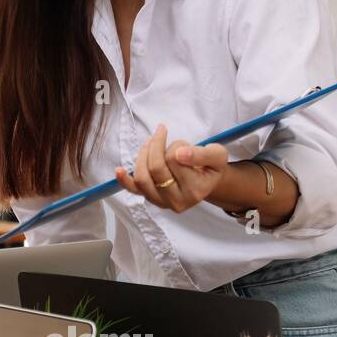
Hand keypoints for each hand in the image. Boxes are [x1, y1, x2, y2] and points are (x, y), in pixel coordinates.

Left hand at [114, 124, 228, 212]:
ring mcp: (161, 202)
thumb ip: (202, 154)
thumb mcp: (217, 155)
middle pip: (156, 168)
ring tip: (150, 143)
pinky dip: (124, 180)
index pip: (175, 160)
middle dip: (157, 146)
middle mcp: (178, 201)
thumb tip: (180, 154)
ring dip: (143, 154)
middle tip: (161, 135)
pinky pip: (134, 190)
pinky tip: (119, 170)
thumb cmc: (209, 166)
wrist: (205, 181)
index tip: (182, 144)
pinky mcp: (150, 198)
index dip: (176, 145)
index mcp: (196, 190)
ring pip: (143, 177)